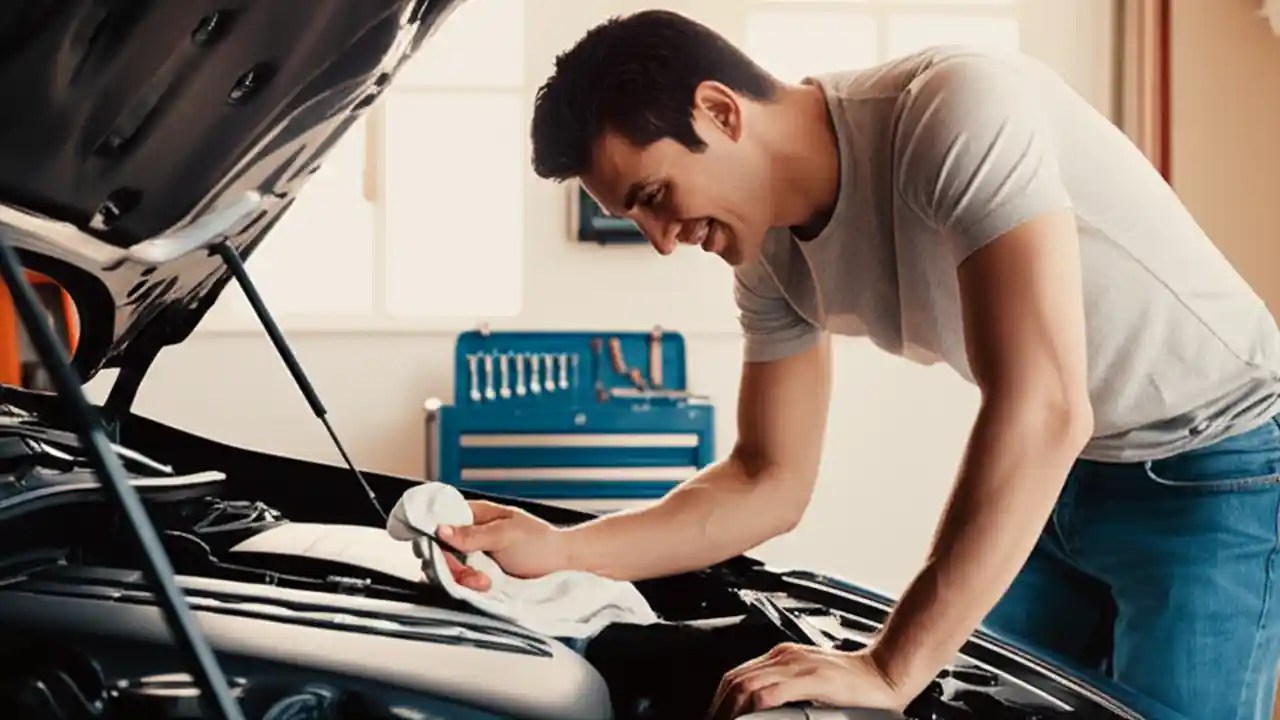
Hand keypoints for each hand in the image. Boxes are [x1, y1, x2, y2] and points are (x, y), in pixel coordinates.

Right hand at [436, 500, 571, 591]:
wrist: (563, 564)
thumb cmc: (541, 542)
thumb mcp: (506, 534)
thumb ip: (474, 534)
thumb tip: (441, 530)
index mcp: (476, 515)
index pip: (442, 521)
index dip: (435, 537)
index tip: (440, 553)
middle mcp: (472, 534)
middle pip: (442, 550)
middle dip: (453, 565)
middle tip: (473, 573)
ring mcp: (476, 555)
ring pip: (451, 569)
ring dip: (464, 578)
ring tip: (485, 581)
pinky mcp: (482, 574)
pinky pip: (464, 581)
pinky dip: (471, 587)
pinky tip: (487, 586)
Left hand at [708, 644, 906, 718]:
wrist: (885, 673)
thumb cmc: (853, 681)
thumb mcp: (809, 682)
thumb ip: (784, 689)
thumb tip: (758, 708)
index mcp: (782, 657)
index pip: (737, 676)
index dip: (720, 700)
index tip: (716, 717)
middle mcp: (785, 657)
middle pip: (735, 679)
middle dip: (719, 707)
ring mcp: (797, 666)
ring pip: (747, 684)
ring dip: (730, 709)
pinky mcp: (812, 680)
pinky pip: (772, 692)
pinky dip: (753, 707)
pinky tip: (749, 718)